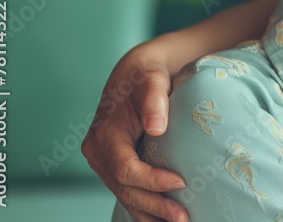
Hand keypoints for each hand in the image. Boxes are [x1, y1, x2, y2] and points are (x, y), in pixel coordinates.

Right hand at [81, 42, 189, 221]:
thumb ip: (154, 99)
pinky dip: (144, 209)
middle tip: (184, 217)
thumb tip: (156, 127)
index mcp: (105, 135)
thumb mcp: (152, 80)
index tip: (180, 182)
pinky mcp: (115, 168)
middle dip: (155, 205)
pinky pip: (127, 193)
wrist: (135, 75)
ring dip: (150, 214)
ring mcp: (104, 163)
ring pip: (125, 196)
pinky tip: (162, 220)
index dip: (151, 180)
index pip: (126, 168)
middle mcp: (98, 153)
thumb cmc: (147, 76)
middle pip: (125, 189)